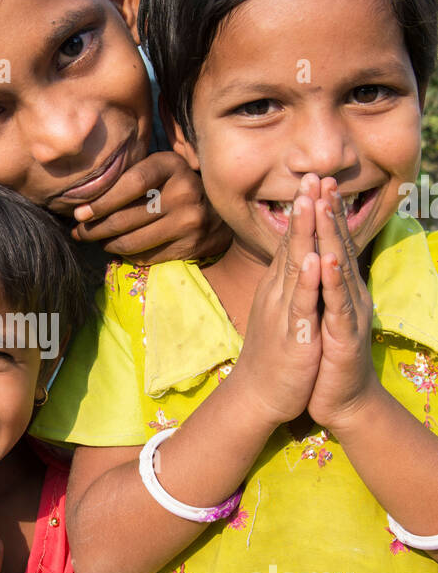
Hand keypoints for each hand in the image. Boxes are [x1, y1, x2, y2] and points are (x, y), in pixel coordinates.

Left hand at [70, 152, 230, 261]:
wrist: (220, 209)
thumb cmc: (176, 185)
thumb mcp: (160, 169)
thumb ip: (131, 176)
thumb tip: (85, 200)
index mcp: (171, 165)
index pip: (131, 182)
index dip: (101, 201)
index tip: (80, 213)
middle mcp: (184, 191)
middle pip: (127, 216)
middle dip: (96, 228)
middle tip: (79, 232)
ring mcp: (190, 221)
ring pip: (133, 241)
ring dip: (107, 244)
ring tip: (97, 240)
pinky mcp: (191, 246)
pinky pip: (146, 256)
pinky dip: (127, 255)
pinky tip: (119, 248)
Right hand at [231, 188, 322, 427]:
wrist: (257, 396)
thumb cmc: (273, 354)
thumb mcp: (281, 311)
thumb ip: (289, 283)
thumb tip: (296, 258)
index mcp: (279, 287)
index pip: (291, 242)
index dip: (304, 211)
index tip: (313, 180)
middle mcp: (278, 293)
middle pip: (291, 245)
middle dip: (303, 209)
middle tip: (311, 175)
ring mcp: (284, 312)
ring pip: (294, 267)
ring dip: (302, 233)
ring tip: (309, 202)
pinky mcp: (294, 336)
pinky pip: (302, 304)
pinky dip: (309, 281)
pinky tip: (315, 260)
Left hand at [307, 178, 378, 430]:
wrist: (342, 400)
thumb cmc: (326, 356)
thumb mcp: (319, 314)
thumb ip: (318, 287)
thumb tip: (311, 260)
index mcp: (338, 289)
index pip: (329, 244)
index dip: (322, 213)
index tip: (314, 182)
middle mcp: (348, 295)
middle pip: (337, 246)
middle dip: (328, 212)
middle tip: (322, 178)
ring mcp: (348, 313)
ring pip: (338, 268)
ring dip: (330, 235)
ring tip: (323, 205)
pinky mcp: (344, 335)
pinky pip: (337, 304)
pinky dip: (332, 281)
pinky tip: (329, 260)